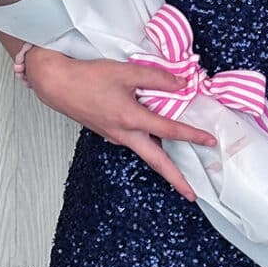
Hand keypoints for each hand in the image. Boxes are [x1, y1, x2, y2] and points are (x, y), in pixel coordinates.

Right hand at [23, 47, 216, 199]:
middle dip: (176, 180)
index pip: (169, 130)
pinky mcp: (110, 133)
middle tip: (192, 195)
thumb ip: (157, 78)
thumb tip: (182, 84)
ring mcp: (116, 137)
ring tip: (182, 170)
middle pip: (156, 162)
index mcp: (130, 119)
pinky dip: (151, 145)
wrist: (57, 85)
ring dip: (164, 162)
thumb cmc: (88, 77)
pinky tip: (159, 139)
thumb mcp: (127, 72)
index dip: (192, 135)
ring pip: (146, 153)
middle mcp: (124, 135)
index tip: (211, 141)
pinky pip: (136, 142)